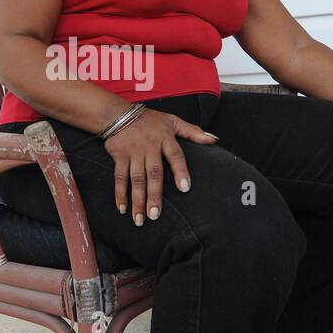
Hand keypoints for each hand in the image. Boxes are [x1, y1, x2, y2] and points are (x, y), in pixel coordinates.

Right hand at [101, 108, 217, 224]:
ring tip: (140, 219)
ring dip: (137, 200)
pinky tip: (123, 209)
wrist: (118, 113)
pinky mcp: (119, 156)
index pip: (175, 156)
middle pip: (153, 174)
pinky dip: (120, 193)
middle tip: (155, 215)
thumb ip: (193, 132)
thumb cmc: (150, 120)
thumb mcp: (173, 121)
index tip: (185, 188)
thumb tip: (214, 140)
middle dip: (154, 195)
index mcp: (165, 139)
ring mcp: (133, 153)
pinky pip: (119, 177)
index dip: (180, 171)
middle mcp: (149, 147)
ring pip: (136, 179)